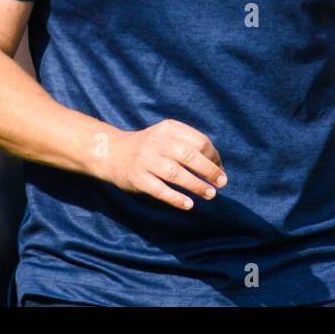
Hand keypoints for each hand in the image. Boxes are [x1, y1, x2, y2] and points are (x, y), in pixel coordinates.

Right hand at [103, 120, 226, 210]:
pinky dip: (175, 198)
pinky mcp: (137, 178)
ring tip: (210, 194)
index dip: (213, 156)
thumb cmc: (149, 147)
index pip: (199, 141)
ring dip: (196, 185)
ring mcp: (145, 160)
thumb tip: (218, 166)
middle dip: (209, 170)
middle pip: (189, 156)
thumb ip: (189, 145)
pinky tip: (189, 204)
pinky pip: (159, 189)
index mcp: (169, 128)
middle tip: (222, 182)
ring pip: (175, 174)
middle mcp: (157, 142)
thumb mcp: (166, 136)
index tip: (220, 169)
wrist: (112, 152)